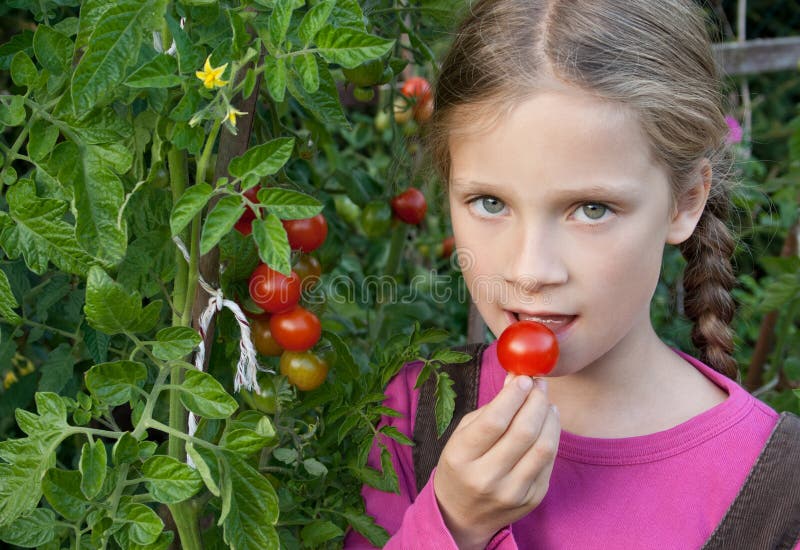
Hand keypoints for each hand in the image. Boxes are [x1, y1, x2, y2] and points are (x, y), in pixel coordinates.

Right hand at [433, 375, 559, 548]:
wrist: (462, 515)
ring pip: (543, 447)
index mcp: (461, 458)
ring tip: (546, 402)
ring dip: (549, 418)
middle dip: (536, 402)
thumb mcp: (462, 435)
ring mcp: (512, 492)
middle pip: (523, 432)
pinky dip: (552, 437)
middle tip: (539, 385)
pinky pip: (549, 462)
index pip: (494, 421)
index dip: (513, 396)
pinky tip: (548, 423)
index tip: (524, 378)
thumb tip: (517, 379)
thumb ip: (491, 409)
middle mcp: (486, 478)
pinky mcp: (532, 499)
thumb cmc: (461, 465)